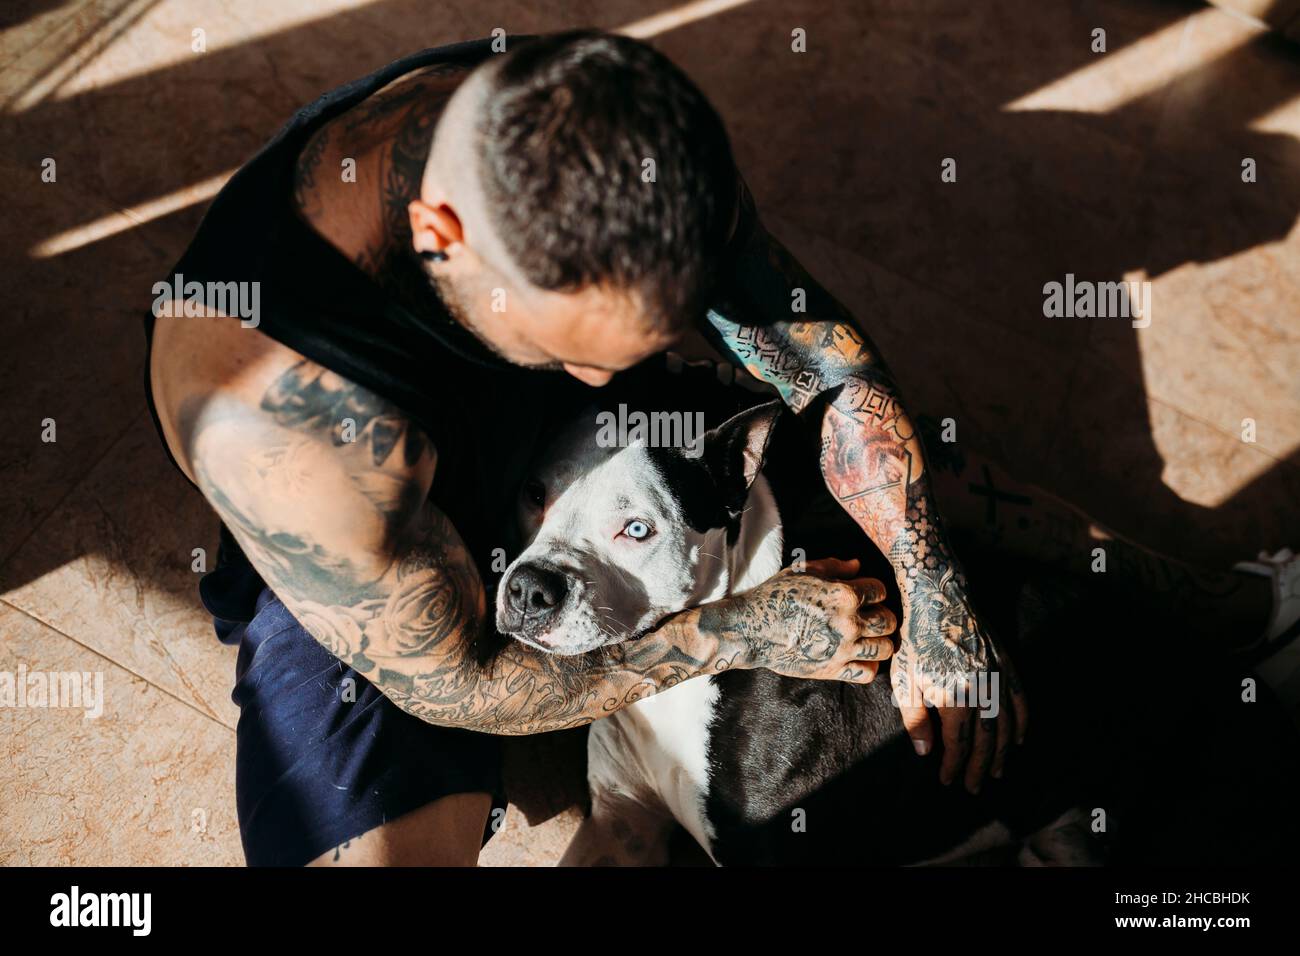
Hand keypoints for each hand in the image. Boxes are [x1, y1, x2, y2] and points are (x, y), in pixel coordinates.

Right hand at [723, 557, 895, 681]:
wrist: (751, 628)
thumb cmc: (775, 595)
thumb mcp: (803, 571)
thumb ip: (834, 567)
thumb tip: (858, 566)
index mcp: (843, 595)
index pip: (880, 591)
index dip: (874, 590)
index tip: (867, 594)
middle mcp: (847, 623)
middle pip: (888, 622)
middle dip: (884, 617)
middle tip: (873, 617)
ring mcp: (841, 649)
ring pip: (884, 648)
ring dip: (881, 641)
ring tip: (870, 637)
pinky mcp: (832, 669)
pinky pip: (867, 672)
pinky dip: (869, 665)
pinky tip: (860, 657)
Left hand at [891, 578, 1027, 792]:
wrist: (940, 600)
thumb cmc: (916, 641)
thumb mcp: (905, 681)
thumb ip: (916, 719)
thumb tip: (925, 753)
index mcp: (955, 697)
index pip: (958, 743)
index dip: (955, 765)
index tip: (949, 780)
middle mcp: (981, 690)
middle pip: (985, 739)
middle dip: (979, 766)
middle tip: (974, 786)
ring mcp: (997, 677)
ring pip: (1005, 724)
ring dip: (1002, 751)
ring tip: (995, 771)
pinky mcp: (1005, 664)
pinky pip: (1020, 699)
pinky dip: (1022, 722)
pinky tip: (1019, 739)